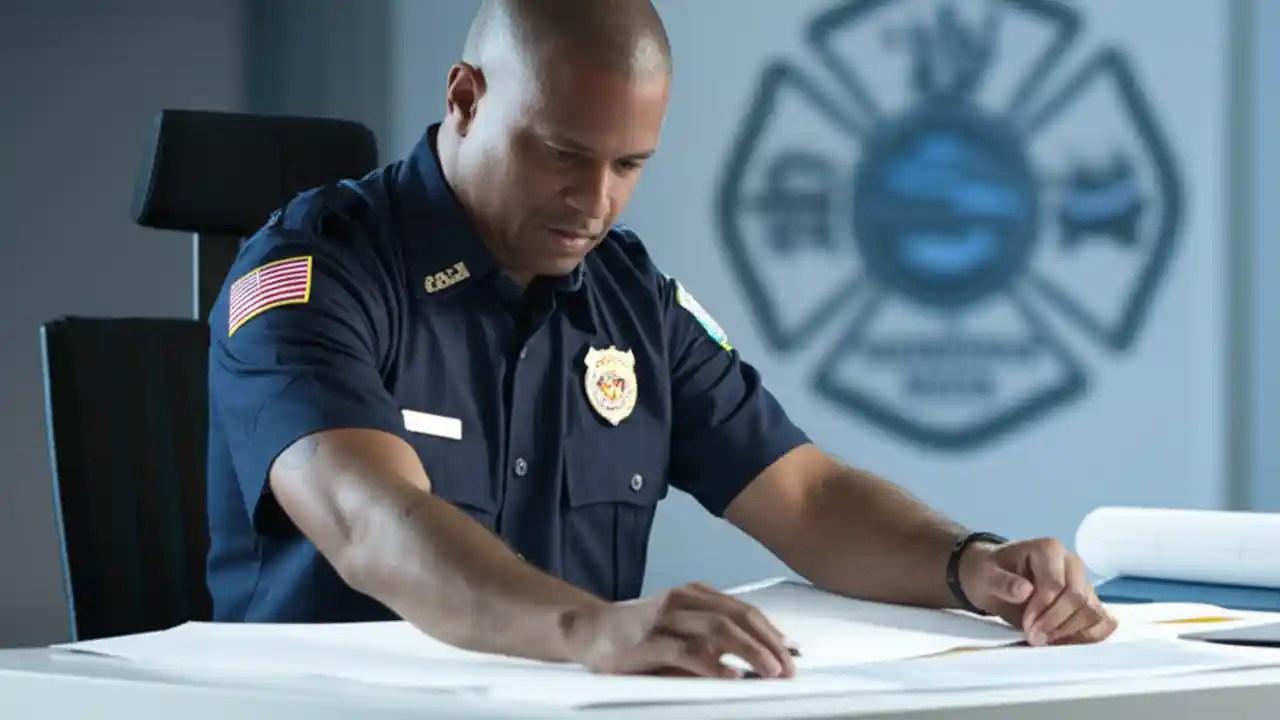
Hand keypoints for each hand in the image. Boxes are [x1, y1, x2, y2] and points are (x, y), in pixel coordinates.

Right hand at [567, 582, 796, 678]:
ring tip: (770, 670)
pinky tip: (729, 675)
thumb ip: (713, 644)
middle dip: (768, 642)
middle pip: (737, 616)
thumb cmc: (638, 637)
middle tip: (789, 667)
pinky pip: (685, 650)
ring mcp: (665, 617)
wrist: (587, 630)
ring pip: (717, 629)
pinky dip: (710, 663)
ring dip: (749, 650)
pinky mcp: (647, 640)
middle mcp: (683, 600)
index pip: (743, 610)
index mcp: (695, 595)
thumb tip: (756, 664)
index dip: (771, 632)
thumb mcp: (681, 636)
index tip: (793, 653)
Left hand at [958, 538, 1116, 645]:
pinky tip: (1064, 641)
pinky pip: (1104, 621)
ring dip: (1071, 632)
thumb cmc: (989, 574)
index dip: (1043, 610)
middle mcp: (1072, 563)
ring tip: (1045, 639)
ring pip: (1093, 612)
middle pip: (1078, 599)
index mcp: (1048, 549)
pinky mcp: (1088, 602)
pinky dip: (1089, 636)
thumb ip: (1002, 582)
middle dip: (1056, 623)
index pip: (1057, 584)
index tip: (1026, 626)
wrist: (994, 580)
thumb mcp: (985, 576)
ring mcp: (1084, 582)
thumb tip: (1025, 590)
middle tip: (1034, 637)